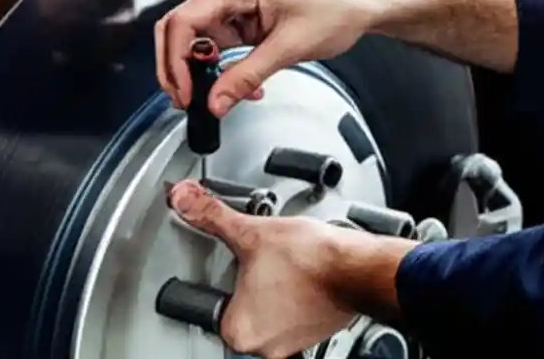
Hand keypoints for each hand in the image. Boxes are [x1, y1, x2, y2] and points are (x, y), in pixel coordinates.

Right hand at [155, 0, 379, 116]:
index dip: (175, 62)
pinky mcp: (244, 17)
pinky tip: (245, 85)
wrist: (360, 4)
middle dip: (183, 70)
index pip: (182, 23)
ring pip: (200, 43)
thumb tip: (215, 101)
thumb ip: (246, 77)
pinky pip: (221, 46)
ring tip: (229, 96)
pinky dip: (227, 69)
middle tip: (190, 101)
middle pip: (181, 32)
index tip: (183, 93)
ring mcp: (234, 3)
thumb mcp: (288, 48)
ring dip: (209, 74)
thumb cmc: (335, 8)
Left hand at [167, 179, 414, 358]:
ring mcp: (293, 343)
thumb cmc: (313, 260)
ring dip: (275, 290)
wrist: (361, 267)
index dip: (224, 276)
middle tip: (264, 262)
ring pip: (271, 311)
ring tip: (285, 266)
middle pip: (243, 308)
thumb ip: (212, 216)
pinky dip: (297, 295)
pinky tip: (303, 275)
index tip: (237, 264)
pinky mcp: (316, 332)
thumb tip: (183, 198)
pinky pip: (295, 313)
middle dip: (251, 283)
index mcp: (239, 330)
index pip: (213, 304)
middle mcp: (264, 346)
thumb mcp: (252, 231)